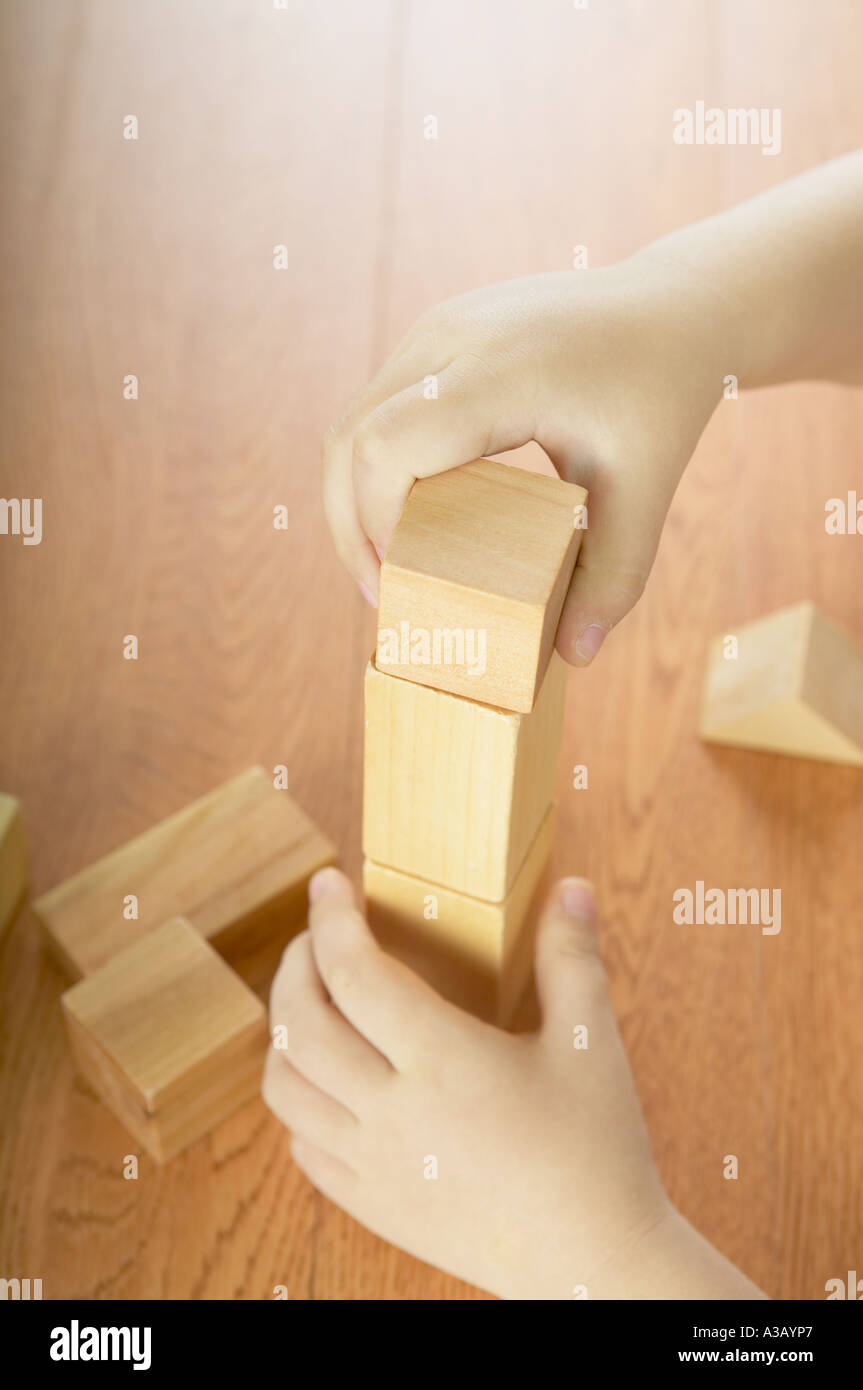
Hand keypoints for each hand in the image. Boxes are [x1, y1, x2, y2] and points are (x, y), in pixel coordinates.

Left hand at [262, 867, 761, 1298]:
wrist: (589, 1263)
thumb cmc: (596, 1151)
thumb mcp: (589, 1043)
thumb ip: (572, 957)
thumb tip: (571, 888)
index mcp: (443, 1061)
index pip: (353, 972)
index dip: (330, 918)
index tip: (330, 883)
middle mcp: (392, 1112)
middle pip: (299, 1024)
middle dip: (295, 964)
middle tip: (317, 935)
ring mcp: (373, 1164)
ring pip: (284, 1087)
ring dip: (284, 1032)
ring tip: (313, 1001)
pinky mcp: (370, 1204)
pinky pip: (301, 1145)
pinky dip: (298, 1099)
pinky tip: (328, 1078)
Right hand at [322, 258, 729, 664]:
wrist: (671, 305)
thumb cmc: (661, 394)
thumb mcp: (648, 488)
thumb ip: (614, 575)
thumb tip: (573, 657)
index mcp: (501, 371)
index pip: (388, 448)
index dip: (377, 525)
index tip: (410, 585)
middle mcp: (451, 337)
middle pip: (349, 438)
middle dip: (350, 526)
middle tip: (384, 595)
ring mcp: (436, 328)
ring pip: (351, 421)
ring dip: (355, 498)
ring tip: (392, 566)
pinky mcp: (434, 336)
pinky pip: (377, 407)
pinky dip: (375, 468)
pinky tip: (411, 518)